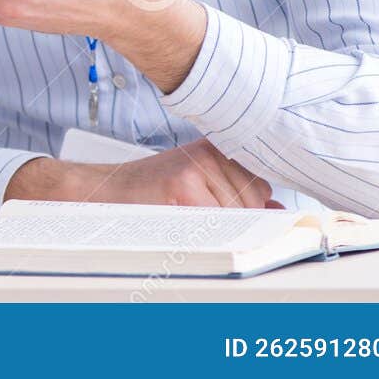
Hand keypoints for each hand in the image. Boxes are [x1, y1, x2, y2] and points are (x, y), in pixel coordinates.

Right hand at [6, 139, 283, 208]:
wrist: (101, 191)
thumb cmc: (148, 190)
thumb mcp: (197, 181)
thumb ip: (237, 191)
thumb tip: (276, 208)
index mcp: (217, 147)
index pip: (263, 183)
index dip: (258, 206)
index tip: (261, 217)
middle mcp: (211, 152)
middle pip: (256, 199)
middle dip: (237, 215)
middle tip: (197, 212)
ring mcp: (199, 168)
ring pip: (240, 213)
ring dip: (220, 225)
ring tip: (184, 213)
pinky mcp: (184, 186)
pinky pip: (218, 222)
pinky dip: (204, 231)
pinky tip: (178, 219)